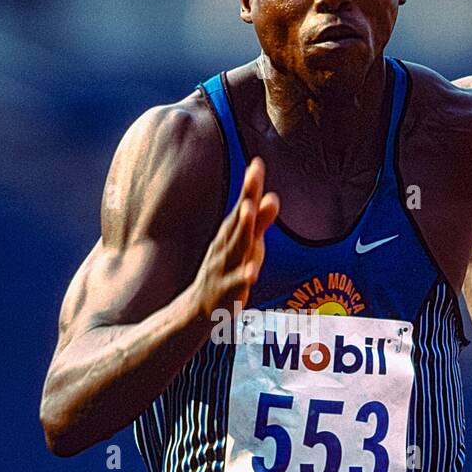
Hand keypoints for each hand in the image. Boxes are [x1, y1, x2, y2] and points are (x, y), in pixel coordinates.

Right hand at [191, 158, 279, 319]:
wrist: (197, 307)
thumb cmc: (227, 269)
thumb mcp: (245, 244)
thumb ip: (260, 223)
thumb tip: (274, 197)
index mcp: (231, 233)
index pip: (243, 206)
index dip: (250, 186)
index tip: (257, 164)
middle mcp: (226, 246)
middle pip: (239, 220)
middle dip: (247, 198)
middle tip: (254, 176)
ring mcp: (225, 267)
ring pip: (235, 247)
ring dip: (243, 228)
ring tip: (250, 210)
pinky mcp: (226, 291)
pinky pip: (236, 283)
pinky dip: (243, 276)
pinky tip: (252, 271)